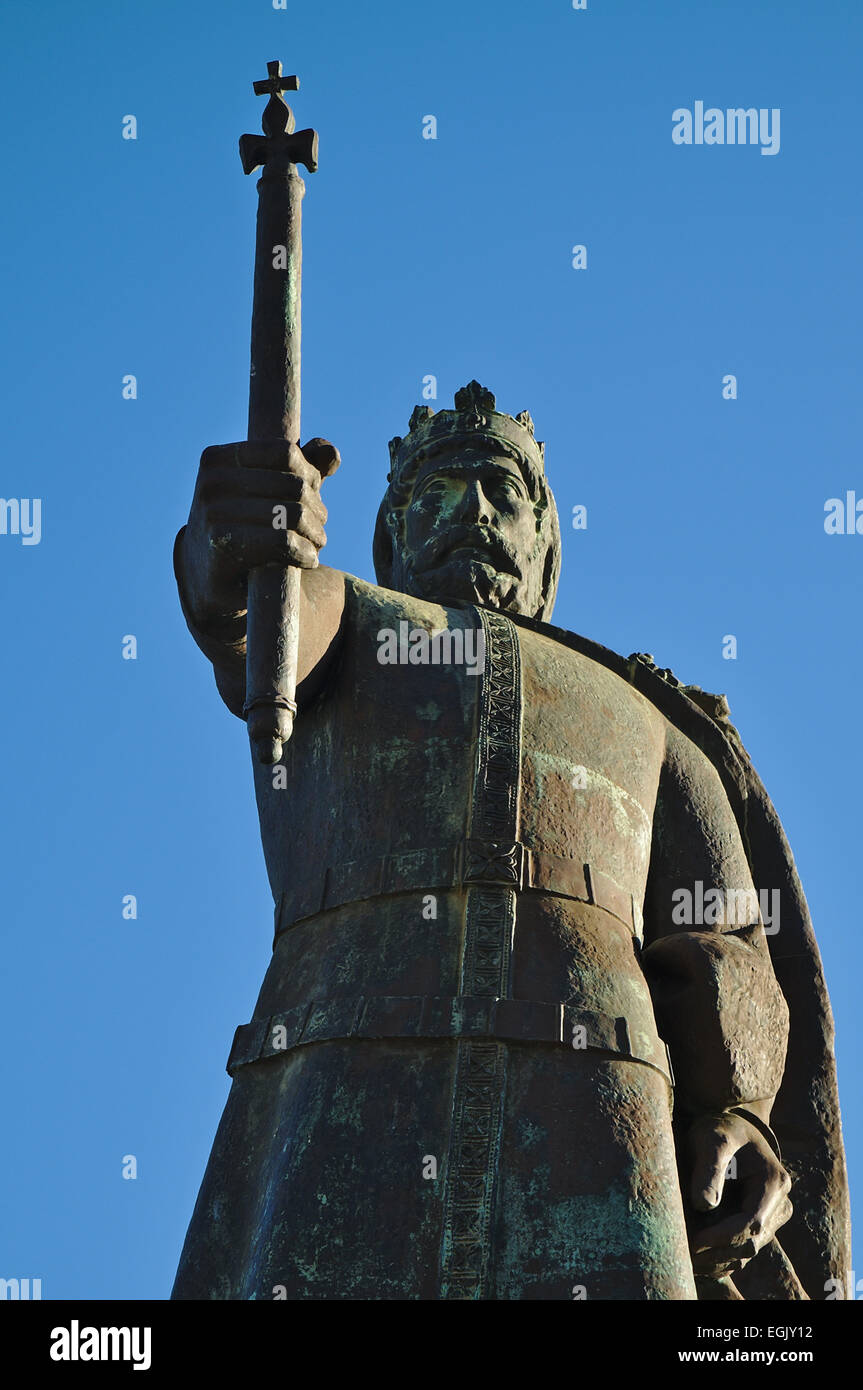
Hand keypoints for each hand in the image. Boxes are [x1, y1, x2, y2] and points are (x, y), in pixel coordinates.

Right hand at [180, 438, 339, 623]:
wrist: (210, 579)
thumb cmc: (244, 529)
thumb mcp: (269, 494)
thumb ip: (301, 470)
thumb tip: (332, 453)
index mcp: (217, 459)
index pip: (285, 452)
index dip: (309, 475)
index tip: (312, 495)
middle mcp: (211, 481)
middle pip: (294, 485)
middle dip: (316, 509)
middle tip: (318, 529)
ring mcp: (212, 512)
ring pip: (292, 513)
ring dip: (315, 533)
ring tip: (317, 544)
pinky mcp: (222, 545)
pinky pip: (282, 540)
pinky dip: (305, 552)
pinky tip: (309, 559)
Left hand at [685, 1111, 791, 1278]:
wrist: (730, 1127)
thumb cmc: (720, 1129)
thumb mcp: (713, 1140)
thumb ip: (709, 1169)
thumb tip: (704, 1205)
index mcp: (774, 1182)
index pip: (752, 1222)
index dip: (724, 1236)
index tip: (695, 1239)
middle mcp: (779, 1203)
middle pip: (752, 1242)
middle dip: (718, 1251)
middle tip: (686, 1251)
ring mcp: (771, 1216)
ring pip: (747, 1251)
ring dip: (718, 1258)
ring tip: (687, 1254)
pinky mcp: (759, 1223)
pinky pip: (743, 1249)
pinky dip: (721, 1256)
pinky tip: (697, 1255)